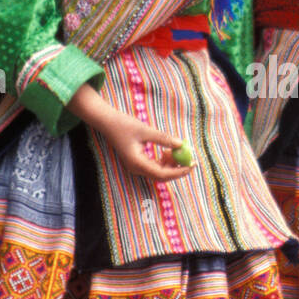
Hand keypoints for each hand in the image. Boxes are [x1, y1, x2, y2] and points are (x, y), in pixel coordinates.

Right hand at [67, 83, 193, 182]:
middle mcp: (136, 168)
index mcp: (137, 162)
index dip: (178, 171)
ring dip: (171, 164)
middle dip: (177, 170)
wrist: (107, 123)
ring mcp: (136, 166)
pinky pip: (154, 166)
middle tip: (192, 162)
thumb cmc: (124, 124)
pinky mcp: (137, 162)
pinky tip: (168, 151)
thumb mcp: (146, 130)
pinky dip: (164, 161)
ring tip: (178, 150)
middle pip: (161, 176)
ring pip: (158, 172)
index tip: (191, 165)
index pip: (162, 173)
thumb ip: (163, 139)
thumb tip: (181, 145)